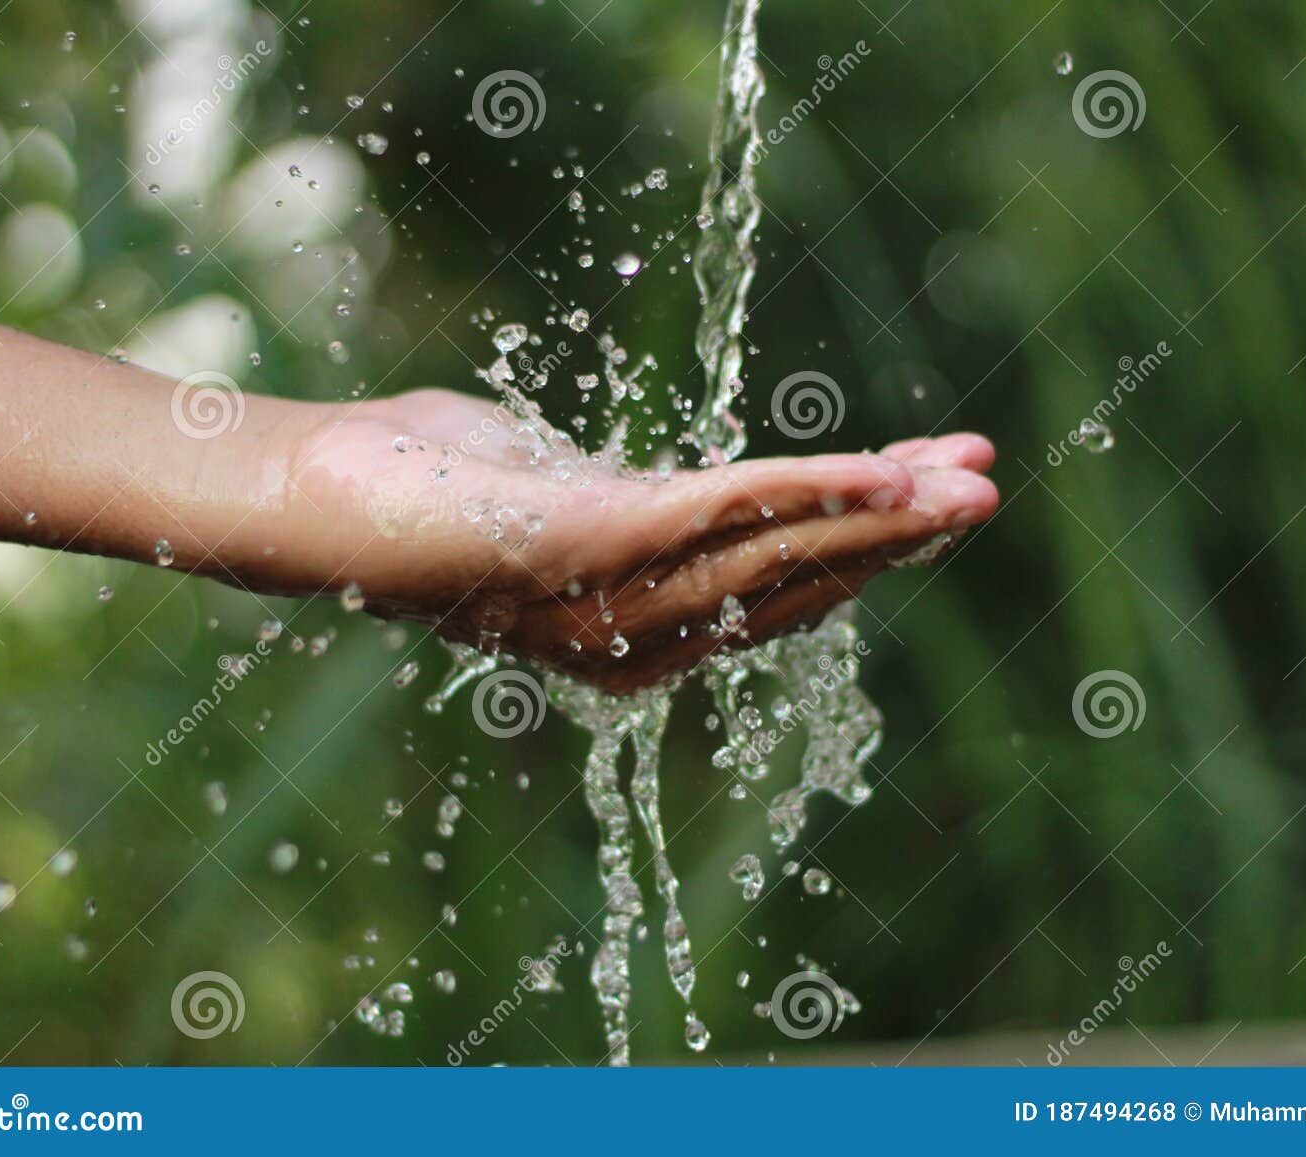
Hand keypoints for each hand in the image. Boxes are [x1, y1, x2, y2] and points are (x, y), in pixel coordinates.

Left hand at [282, 388, 996, 693]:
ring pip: (778, 549)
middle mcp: (633, 640)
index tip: (931, 499)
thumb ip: (638, 507)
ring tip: (969, 480)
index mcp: (633, 633)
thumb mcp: (559, 496)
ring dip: (882, 510)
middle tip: (988, 489)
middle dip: (899, 534)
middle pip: (795, 580)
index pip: (772, 594)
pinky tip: (887, 472)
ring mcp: (614, 598)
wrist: (317, 493)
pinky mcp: (592, 540)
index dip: (860, 549)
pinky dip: (817, 490)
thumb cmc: (426, 485)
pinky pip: (728, 512)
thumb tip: (699, 491)